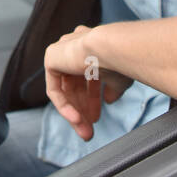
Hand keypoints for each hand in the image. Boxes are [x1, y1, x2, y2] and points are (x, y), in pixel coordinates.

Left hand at [43, 25, 133, 140]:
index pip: (88, 76)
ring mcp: (62, 50)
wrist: (115, 48)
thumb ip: (112, 87)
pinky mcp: (52, 57)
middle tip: (89, 130)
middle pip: (75, 85)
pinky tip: (76, 119)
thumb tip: (109, 99)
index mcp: (92, 45)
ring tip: (85, 131)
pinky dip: (64, 106)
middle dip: (83, 109)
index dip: (92, 99)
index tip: (96, 117)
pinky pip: (55, 88)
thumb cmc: (124, 60)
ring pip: (65, 89)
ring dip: (75, 112)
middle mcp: (75, 45)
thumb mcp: (120, 78)